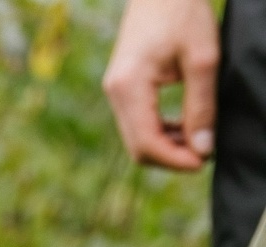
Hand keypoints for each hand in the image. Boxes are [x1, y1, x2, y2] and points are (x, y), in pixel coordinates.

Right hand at [103, 0, 219, 170]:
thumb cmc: (182, 11)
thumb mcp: (203, 58)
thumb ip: (202, 106)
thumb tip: (203, 149)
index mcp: (129, 86)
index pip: (146, 144)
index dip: (175, 160)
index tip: (203, 161)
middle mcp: (115, 92)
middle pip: (138, 148)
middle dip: (171, 158)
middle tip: (203, 153)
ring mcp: (116, 91)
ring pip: (137, 139)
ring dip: (166, 146)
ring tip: (197, 140)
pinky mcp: (122, 87)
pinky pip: (137, 124)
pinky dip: (159, 132)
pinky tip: (182, 128)